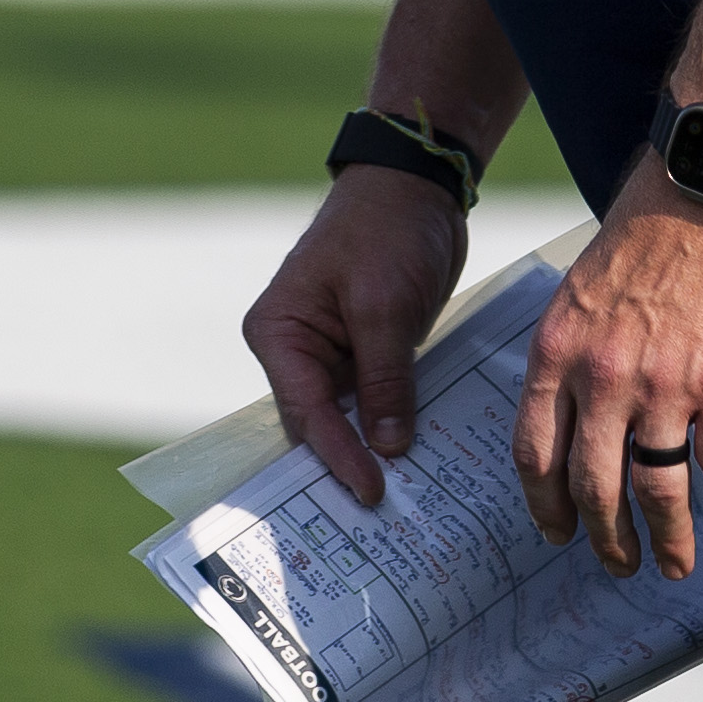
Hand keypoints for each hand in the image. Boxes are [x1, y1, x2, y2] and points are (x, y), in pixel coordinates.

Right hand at [241, 167, 469, 506]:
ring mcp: (332, 355)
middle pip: (321, 425)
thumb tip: (389, 447)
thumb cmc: (385, 230)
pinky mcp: (368, 354)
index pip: (306, 412)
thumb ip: (384, 378)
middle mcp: (296, 350)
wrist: (417, 186)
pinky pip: (378, 402)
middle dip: (353, 464)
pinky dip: (397, 426)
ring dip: (378, 450)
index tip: (372, 491)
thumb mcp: (384, 304)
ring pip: (351, 419)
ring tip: (409, 499)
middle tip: (388, 515)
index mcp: (279, 333)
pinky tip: (423, 457)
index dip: (339, 456)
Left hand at [512, 156, 702, 580]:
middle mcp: (602, 377)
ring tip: (677, 564)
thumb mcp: (582, 290)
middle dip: (605, 539)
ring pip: (657, 491)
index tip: (557, 532)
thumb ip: (577, 353)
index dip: (545, 504)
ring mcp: (663, 385)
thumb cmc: (649, 228)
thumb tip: (579, 412)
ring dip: (669, 540)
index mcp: (558, 351)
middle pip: (593, 486)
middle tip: (619, 565)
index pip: (534, 451)